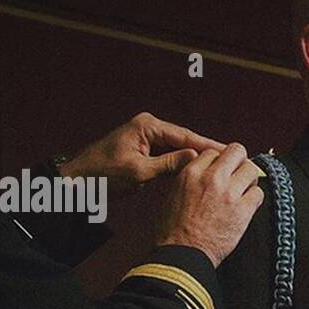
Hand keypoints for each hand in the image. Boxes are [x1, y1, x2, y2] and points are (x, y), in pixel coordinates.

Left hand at [59, 112, 224, 190]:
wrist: (77, 182)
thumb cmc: (101, 175)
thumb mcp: (138, 172)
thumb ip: (169, 164)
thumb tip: (196, 157)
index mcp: (147, 126)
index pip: (185, 135)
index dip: (209, 145)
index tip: (229, 152)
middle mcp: (149, 128)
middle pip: (185, 140)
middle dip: (207, 152)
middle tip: (231, 161)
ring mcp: (147, 140)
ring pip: (179, 150)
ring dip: (196, 160)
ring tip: (220, 168)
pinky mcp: (146, 152)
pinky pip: (170, 157)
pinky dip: (183, 166)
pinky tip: (199, 173)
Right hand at [155, 143, 264, 267]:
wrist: (182, 254)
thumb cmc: (173, 231)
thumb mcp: (170, 195)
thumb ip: (187, 178)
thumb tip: (199, 171)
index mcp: (191, 173)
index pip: (212, 152)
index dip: (218, 161)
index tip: (222, 170)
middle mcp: (211, 179)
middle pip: (236, 151)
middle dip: (238, 161)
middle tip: (238, 173)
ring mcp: (229, 194)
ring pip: (251, 169)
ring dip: (249, 178)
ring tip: (244, 188)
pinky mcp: (243, 210)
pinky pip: (259, 193)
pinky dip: (255, 198)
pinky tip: (247, 205)